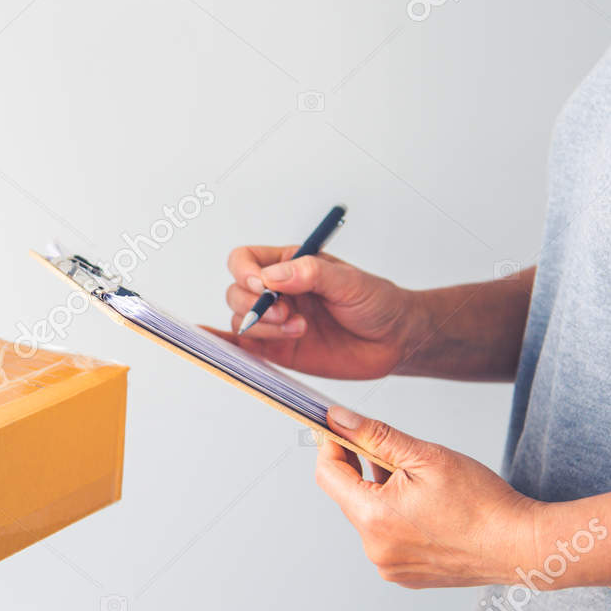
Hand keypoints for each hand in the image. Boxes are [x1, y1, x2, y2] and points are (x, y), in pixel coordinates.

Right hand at [214, 248, 423, 378]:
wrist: (395, 340)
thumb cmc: (376, 303)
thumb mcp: (349, 281)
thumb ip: (311, 274)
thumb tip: (272, 276)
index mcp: (289, 264)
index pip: (245, 260)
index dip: (245, 272)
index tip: (263, 285)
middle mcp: (276, 292)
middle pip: (236, 291)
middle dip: (255, 305)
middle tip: (287, 314)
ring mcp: (275, 322)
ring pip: (240, 319)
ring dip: (263, 327)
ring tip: (299, 330)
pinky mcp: (278, 350)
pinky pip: (242, 346)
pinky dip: (224, 343)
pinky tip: (215, 340)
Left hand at [315, 405, 540, 588]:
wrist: (520, 546)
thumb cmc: (482, 502)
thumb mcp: (426, 456)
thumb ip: (375, 435)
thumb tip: (338, 419)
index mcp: (373, 517)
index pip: (327, 474)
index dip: (331, 445)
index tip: (338, 427)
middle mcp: (374, 548)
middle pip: (348, 496)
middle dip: (361, 468)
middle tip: (391, 449)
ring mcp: (389, 566)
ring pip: (368, 517)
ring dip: (381, 493)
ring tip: (418, 481)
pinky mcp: (405, 575)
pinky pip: (386, 538)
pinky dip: (395, 518)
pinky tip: (425, 508)